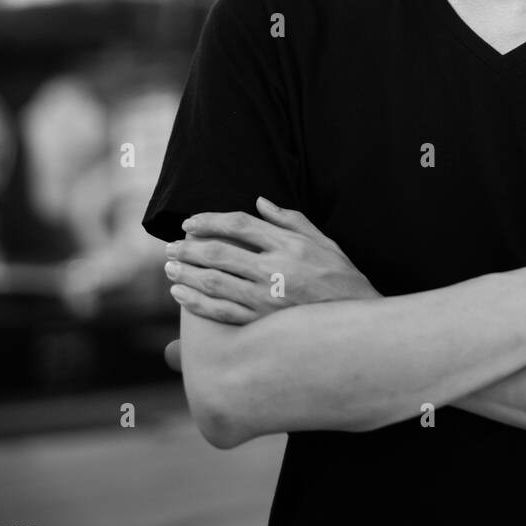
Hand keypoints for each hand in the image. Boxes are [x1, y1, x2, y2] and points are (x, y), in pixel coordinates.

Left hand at [161, 197, 380, 324]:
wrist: (355, 321)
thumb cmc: (340, 276)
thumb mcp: (322, 240)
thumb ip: (289, 219)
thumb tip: (259, 201)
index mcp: (289, 244)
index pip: (239, 224)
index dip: (210, 220)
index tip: (190, 222)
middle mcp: (275, 269)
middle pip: (220, 252)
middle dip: (189, 248)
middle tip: (171, 247)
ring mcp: (266, 299)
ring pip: (214, 282)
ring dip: (186, 273)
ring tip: (170, 268)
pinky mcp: (262, 323)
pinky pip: (221, 312)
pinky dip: (197, 302)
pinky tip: (181, 294)